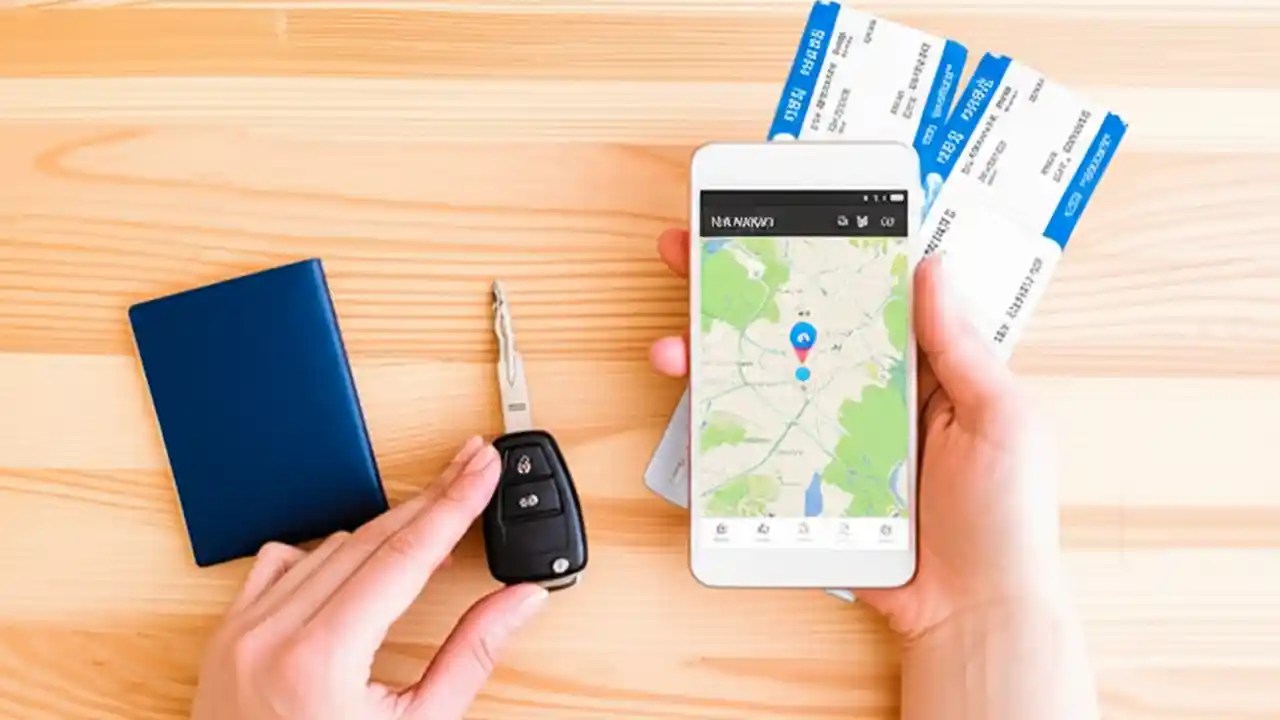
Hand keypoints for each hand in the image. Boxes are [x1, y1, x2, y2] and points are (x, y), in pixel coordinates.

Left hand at [192, 438, 548, 719]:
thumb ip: (471, 655)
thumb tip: (519, 600)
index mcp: (319, 659)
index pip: (405, 555)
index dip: (454, 503)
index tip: (482, 468)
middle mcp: (270, 635)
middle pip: (370, 537)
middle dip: (431, 498)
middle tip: (472, 467)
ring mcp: (241, 634)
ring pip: (327, 545)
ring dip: (384, 530)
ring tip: (432, 522)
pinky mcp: (226, 638)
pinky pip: (280, 565)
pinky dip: (325, 553)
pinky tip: (357, 556)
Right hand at [649, 228, 1064, 638]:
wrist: (972, 614)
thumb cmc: (1006, 519)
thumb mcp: (1001, 419)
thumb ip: (961, 347)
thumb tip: (929, 267)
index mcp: (923, 368)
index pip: (864, 296)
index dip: (820, 257)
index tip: (777, 221)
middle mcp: (870, 393)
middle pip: (799, 330)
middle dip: (742, 291)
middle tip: (693, 254)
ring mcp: (833, 436)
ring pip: (767, 382)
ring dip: (714, 357)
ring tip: (674, 343)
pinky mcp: (809, 481)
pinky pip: (759, 444)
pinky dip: (719, 426)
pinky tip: (692, 409)